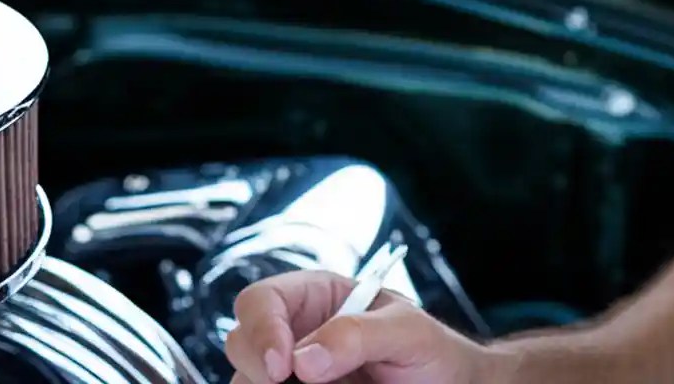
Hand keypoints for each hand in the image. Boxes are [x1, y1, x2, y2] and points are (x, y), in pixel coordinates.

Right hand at [224, 270, 492, 383]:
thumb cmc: (432, 351)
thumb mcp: (407, 332)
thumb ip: (358, 334)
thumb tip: (305, 359)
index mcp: (314, 298)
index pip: (261, 301)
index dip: (261, 330)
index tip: (283, 366)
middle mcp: (293, 335)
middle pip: (241, 343)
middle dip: (258, 367)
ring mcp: (292, 374)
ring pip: (247, 381)